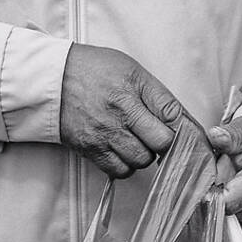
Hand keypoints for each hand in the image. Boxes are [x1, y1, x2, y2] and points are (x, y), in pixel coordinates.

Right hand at [58, 44, 181, 179]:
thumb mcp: (131, 70)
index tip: (189, 133)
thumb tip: (185, 122)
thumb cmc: (94, 70)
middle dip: (164, 141)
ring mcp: (104, 133)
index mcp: (132, 87)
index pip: (173, 114)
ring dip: (144, 154)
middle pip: (162, 142)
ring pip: (142, 160)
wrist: (52, 79)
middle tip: (157, 134)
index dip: (187, 127)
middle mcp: (120, 111)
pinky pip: (119, 171)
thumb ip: (158, 96)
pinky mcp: (90, 149)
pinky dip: (125, 165)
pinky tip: (121, 150)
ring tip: (136, 140)